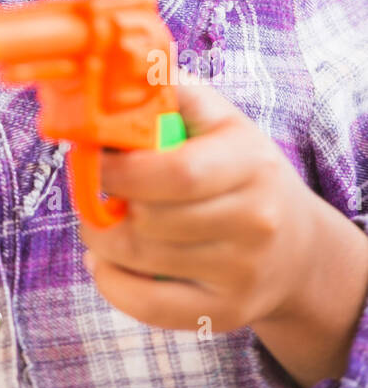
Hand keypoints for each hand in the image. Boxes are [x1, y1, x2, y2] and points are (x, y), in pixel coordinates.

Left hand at [78, 74, 323, 332]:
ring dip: (101, 240)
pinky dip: (112, 283)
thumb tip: (120, 73)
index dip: (121, 170)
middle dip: (104, 204)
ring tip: (98, 222)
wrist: (296, 248)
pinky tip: (104, 262)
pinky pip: (148, 307)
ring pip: (142, 260)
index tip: (92, 161)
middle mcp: (254, 221)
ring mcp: (242, 273)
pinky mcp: (226, 314)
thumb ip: (172, 93)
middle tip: (91, 191)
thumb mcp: (220, 120)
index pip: (178, 173)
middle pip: (151, 219)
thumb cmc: (240, 170)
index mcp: (250, 162)